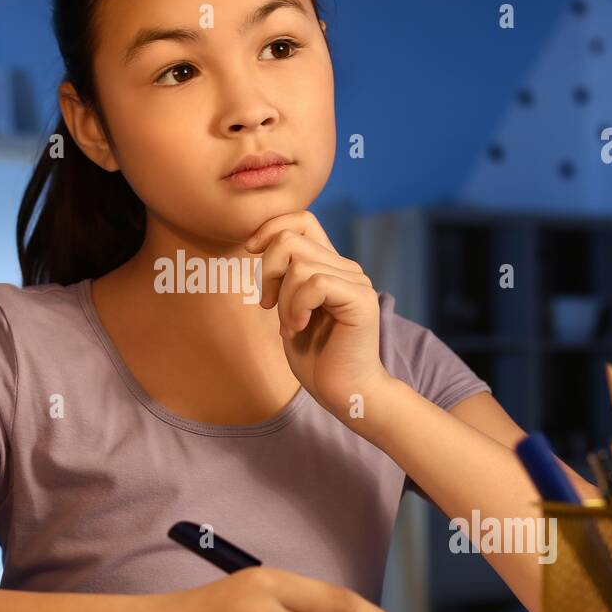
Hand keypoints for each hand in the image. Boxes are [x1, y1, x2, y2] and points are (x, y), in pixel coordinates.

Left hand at [245, 211, 393, 424]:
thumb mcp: (289, 308)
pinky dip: (297, 308)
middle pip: (291, 239)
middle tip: (270, 306)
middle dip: (268, 273)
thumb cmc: (315, 357)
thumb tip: (258, 244)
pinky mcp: (361, 300)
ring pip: (299, 265)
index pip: (301, 220)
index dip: (270, 228)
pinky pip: (314, 284)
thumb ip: (284, 277)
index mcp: (330, 265)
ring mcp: (357, 282)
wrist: (342, 392)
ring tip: (291, 326)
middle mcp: (346, 268)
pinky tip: (299, 329)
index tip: (250, 251)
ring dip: (284, 301)